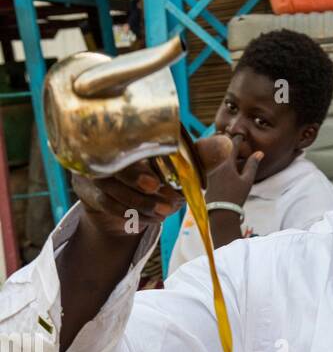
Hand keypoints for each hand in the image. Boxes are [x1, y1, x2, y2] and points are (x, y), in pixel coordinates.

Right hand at [70, 134, 232, 240]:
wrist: (125, 207)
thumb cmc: (155, 177)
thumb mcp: (178, 166)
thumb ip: (199, 156)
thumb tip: (226, 144)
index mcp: (125, 132)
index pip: (126, 139)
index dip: (140, 164)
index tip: (156, 183)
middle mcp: (103, 147)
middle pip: (114, 166)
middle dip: (141, 188)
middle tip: (170, 203)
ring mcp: (90, 169)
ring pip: (111, 188)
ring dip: (142, 205)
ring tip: (167, 213)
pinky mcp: (87, 191)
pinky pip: (108, 204)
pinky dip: (133, 214)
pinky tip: (153, 219)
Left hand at [205, 134, 262, 207]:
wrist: (220, 212)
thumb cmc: (235, 197)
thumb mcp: (247, 181)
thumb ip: (252, 165)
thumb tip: (259, 153)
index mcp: (227, 163)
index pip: (233, 146)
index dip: (237, 139)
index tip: (241, 135)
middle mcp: (216, 164)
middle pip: (221, 148)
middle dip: (226, 141)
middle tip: (229, 135)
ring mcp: (210, 171)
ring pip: (214, 156)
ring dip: (219, 150)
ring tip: (222, 146)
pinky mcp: (206, 178)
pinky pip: (211, 164)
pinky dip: (215, 160)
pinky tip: (217, 162)